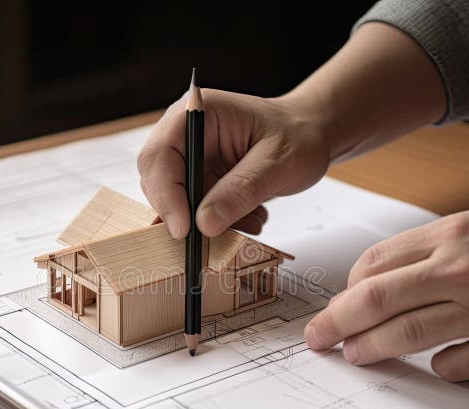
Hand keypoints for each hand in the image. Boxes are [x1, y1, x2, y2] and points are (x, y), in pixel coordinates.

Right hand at [137, 89, 329, 237]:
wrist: (310, 137)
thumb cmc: (298, 135)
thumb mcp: (278, 162)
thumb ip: (241, 190)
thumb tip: (204, 223)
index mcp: (198, 113)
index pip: (160, 155)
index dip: (166, 194)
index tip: (184, 229)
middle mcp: (186, 133)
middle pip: (158, 180)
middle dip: (185, 212)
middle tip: (214, 235)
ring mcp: (190, 158)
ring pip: (174, 201)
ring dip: (206, 221)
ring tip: (249, 220)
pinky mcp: (199, 180)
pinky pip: (193, 211)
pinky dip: (217, 223)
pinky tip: (247, 218)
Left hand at [304, 204, 468, 380]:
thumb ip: (429, 246)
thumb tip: (377, 277)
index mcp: (451, 234)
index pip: (373, 265)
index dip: (348, 289)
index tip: (342, 303)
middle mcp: (462, 269)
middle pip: (375, 299)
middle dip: (336, 322)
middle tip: (318, 338)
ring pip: (405, 335)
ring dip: (371, 349)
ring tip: (355, 355)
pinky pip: (454, 365)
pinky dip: (437, 367)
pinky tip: (435, 363)